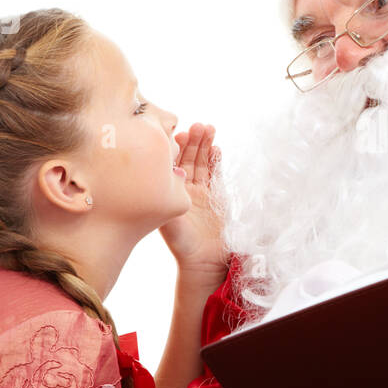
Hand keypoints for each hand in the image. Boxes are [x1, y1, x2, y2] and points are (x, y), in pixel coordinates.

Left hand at [159, 123, 226, 284]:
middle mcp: (184, 187)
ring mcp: (202, 190)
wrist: (204, 262)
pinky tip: (217, 148)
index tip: (179, 134)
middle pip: (189, 157)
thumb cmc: (183, 244)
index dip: (176, 147)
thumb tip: (172, 175)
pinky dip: (217, 161)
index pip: (172, 162)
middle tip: (198, 125)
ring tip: (210, 128)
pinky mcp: (217, 195)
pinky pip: (216, 173)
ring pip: (203, 162)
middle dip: (194, 141)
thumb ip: (170, 200)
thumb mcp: (170, 221)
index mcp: (170, 190)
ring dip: (206, 145)